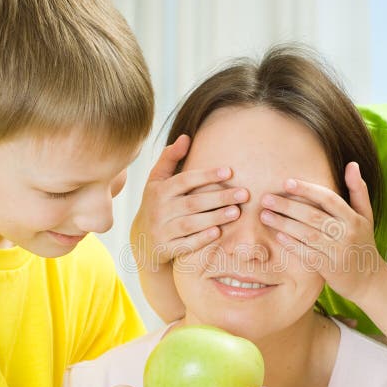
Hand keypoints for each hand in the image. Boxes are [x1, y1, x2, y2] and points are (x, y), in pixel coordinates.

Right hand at [131, 135, 249, 269]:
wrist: (142, 240)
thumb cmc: (157, 204)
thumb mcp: (157, 180)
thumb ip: (170, 158)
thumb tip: (186, 137)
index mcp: (159, 190)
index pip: (185, 180)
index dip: (207, 175)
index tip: (230, 171)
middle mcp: (159, 209)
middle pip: (193, 202)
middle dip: (219, 198)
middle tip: (244, 194)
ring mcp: (162, 230)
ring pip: (191, 224)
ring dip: (214, 218)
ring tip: (236, 212)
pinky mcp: (165, 248)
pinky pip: (185, 244)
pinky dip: (201, 239)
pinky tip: (218, 232)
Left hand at [259, 162, 381, 301]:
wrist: (369, 279)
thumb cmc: (362, 241)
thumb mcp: (365, 216)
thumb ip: (358, 190)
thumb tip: (352, 164)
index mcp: (354, 218)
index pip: (328, 199)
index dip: (307, 190)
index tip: (286, 182)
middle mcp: (347, 234)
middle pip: (313, 216)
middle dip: (288, 206)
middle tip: (266, 199)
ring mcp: (338, 252)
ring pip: (307, 235)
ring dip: (284, 224)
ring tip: (265, 215)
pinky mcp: (329, 269)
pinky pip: (307, 254)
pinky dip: (292, 244)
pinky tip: (277, 235)